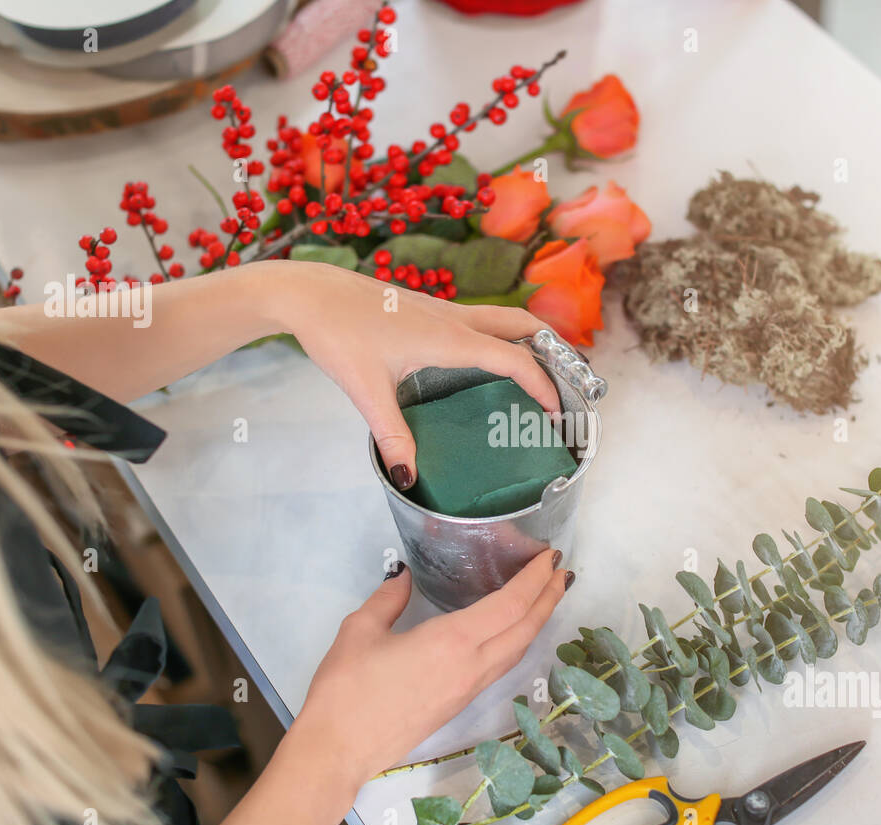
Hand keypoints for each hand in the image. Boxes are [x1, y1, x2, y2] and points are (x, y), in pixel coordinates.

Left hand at [279, 261, 560, 489]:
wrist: (309, 293)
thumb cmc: (337, 333)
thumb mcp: (365, 390)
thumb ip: (391, 434)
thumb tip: (408, 476)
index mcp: (450, 338)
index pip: (516, 360)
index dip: (543, 386)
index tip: (555, 414)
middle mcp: (454, 319)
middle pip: (523, 325)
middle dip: (554, 349)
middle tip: (571, 380)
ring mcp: (442, 310)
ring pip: (504, 318)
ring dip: (530, 339)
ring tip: (543, 370)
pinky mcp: (428, 309)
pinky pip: (481, 320)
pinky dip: (502, 337)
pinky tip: (489, 361)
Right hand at [294, 549, 571, 786]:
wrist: (339, 751)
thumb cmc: (346, 690)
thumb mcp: (360, 630)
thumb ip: (388, 599)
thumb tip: (402, 576)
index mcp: (452, 642)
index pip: (510, 604)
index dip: (535, 578)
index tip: (550, 556)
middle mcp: (471, 666)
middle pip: (526, 628)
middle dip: (548, 596)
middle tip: (560, 570)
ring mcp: (469, 689)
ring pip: (518, 650)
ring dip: (537, 620)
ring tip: (545, 595)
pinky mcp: (459, 704)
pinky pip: (501, 666)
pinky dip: (517, 641)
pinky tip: (511, 631)